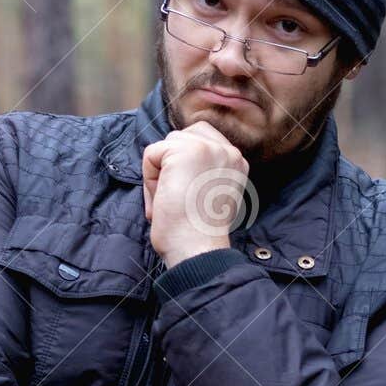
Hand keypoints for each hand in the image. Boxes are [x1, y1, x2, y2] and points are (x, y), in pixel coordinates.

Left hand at [142, 121, 248, 267]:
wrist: (198, 249)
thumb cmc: (199, 233)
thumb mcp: (214, 195)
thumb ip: (206, 172)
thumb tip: (176, 163)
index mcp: (237, 161)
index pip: (202, 136)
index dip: (182, 162)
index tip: (187, 194)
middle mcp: (228, 150)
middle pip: (181, 137)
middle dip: (170, 165)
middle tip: (176, 198)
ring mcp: (207, 147)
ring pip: (165, 146)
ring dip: (159, 174)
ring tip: (170, 201)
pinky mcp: (184, 151)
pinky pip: (151, 153)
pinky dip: (148, 179)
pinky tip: (162, 200)